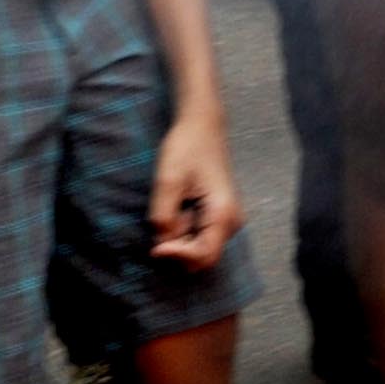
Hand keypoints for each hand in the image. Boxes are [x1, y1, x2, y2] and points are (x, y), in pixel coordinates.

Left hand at [149, 103, 242, 267]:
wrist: (202, 126)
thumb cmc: (186, 147)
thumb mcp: (168, 180)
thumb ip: (164, 216)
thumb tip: (160, 246)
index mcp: (223, 214)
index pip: (203, 255)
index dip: (177, 256)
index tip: (154, 247)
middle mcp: (231, 222)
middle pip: (202, 257)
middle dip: (178, 248)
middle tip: (162, 220)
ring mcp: (226, 220)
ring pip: (199, 247)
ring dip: (179, 238)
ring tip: (172, 206)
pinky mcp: (218, 217)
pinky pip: (199, 235)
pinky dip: (183, 229)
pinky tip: (177, 206)